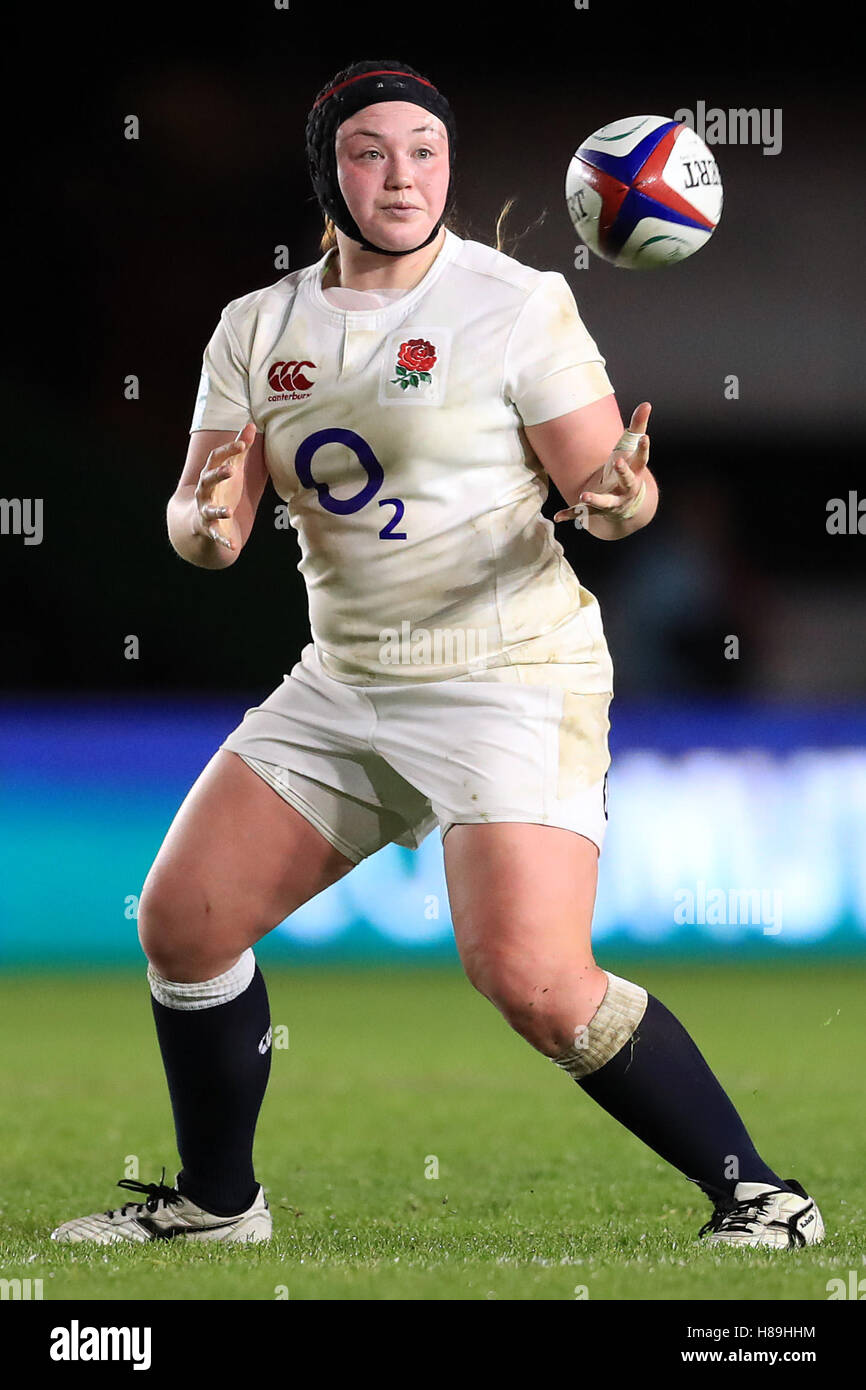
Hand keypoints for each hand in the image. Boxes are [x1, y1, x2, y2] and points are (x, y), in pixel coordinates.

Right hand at [193, 422, 255, 551]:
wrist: (196, 521)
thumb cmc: (220, 489)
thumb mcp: (230, 468)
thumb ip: (240, 448)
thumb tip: (251, 425)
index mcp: (210, 474)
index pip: (215, 459)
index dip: (228, 451)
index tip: (242, 444)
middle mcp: (204, 491)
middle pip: (207, 480)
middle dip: (217, 475)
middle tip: (230, 470)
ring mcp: (205, 510)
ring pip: (209, 510)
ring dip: (219, 511)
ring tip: (229, 512)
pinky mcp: (210, 529)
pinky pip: (216, 536)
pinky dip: (223, 541)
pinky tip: (233, 546)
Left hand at [554, 402, 650, 523]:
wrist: (626, 506)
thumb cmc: (628, 470)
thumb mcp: (631, 450)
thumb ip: (637, 427)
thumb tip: (647, 403)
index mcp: (635, 472)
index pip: (642, 458)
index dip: (644, 447)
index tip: (645, 436)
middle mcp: (626, 489)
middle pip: (627, 480)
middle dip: (623, 472)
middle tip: (617, 462)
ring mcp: (612, 501)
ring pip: (605, 502)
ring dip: (595, 499)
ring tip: (584, 495)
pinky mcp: (596, 510)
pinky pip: (582, 513)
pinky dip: (570, 515)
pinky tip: (557, 516)